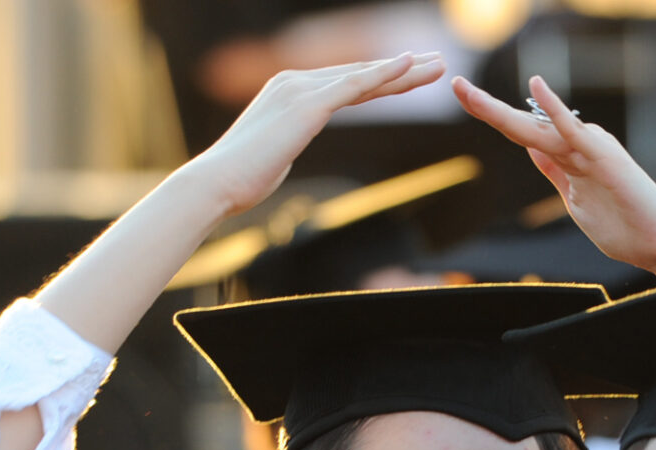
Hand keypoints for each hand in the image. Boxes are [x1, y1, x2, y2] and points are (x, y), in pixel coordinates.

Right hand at [187, 54, 447, 217]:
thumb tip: (286, 153)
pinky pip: (353, 85)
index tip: (409, 77)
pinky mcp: (307, 104)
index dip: (380, 79)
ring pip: (363, 77)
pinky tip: (407, 66)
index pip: (345, 83)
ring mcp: (301, 89)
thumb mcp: (271, 156)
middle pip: (360, 74)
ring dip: (405, 71)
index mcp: (288, 91)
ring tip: (438, 66)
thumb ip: (284, 146)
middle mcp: (295, 82)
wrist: (217, 182)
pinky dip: (383, 74)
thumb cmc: (240, 179)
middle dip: (402, 69)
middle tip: (435, 62)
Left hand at [453, 75, 655, 285]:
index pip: (523, 134)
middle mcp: (577, 146)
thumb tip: (533, 150)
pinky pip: (573, 131)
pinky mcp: (604, 157)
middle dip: (486, 107)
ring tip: (469, 93)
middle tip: (455, 86)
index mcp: (569, 158)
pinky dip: (554, 108)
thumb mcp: (575, 199)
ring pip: (538, 127)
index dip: (494, 117)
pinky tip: (535, 86)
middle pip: (523, 125)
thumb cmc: (625, 226)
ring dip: (501, 110)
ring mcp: (590, 149)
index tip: (465, 100)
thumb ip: (555, 173)